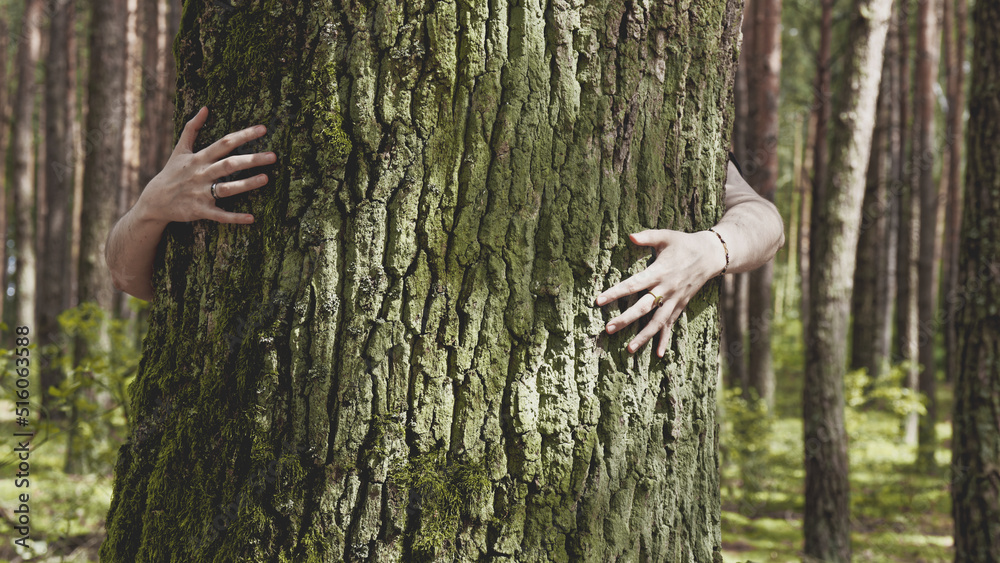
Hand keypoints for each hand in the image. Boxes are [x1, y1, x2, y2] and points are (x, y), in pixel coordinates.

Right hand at [134, 106, 276, 225]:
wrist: (154, 201)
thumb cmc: (171, 173)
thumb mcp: (180, 149)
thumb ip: (192, 128)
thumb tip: (205, 108)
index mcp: (199, 158)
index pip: (224, 143)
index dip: (244, 135)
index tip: (263, 129)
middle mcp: (201, 174)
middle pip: (229, 164)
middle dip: (251, 160)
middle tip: (273, 156)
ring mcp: (201, 193)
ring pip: (227, 188)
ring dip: (246, 184)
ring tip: (266, 178)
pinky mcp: (200, 210)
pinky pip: (220, 215)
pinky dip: (234, 217)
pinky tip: (251, 218)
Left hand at [596, 229, 725, 356]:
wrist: (711, 255)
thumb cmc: (684, 243)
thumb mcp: (666, 236)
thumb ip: (647, 236)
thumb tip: (629, 236)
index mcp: (659, 272)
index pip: (633, 285)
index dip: (615, 293)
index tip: (599, 301)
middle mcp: (666, 289)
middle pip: (643, 308)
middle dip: (626, 320)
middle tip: (608, 329)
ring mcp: (674, 299)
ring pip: (658, 322)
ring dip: (644, 336)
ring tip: (629, 349)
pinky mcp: (681, 305)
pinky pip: (671, 325)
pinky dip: (664, 339)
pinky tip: (657, 354)